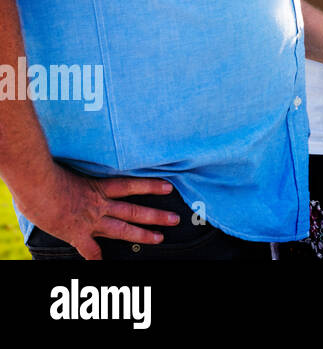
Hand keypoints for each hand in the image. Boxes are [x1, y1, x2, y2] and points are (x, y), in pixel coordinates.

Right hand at [14, 167, 177, 259]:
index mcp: (99, 187)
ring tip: (160, 238)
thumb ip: (80, 172)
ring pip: (122, 230)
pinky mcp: (76, 234)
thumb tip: (78, 171)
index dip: (151, 186)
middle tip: (175, 219)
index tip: (169, 187)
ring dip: (142, 235)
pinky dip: (96, 258)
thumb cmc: (48, 174)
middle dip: (156, 216)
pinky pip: (90, 250)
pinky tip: (103, 264)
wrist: (38, 187)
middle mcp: (99, 205)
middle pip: (134, 211)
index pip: (131, 186)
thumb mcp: (70, 167)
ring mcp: (90, 221)